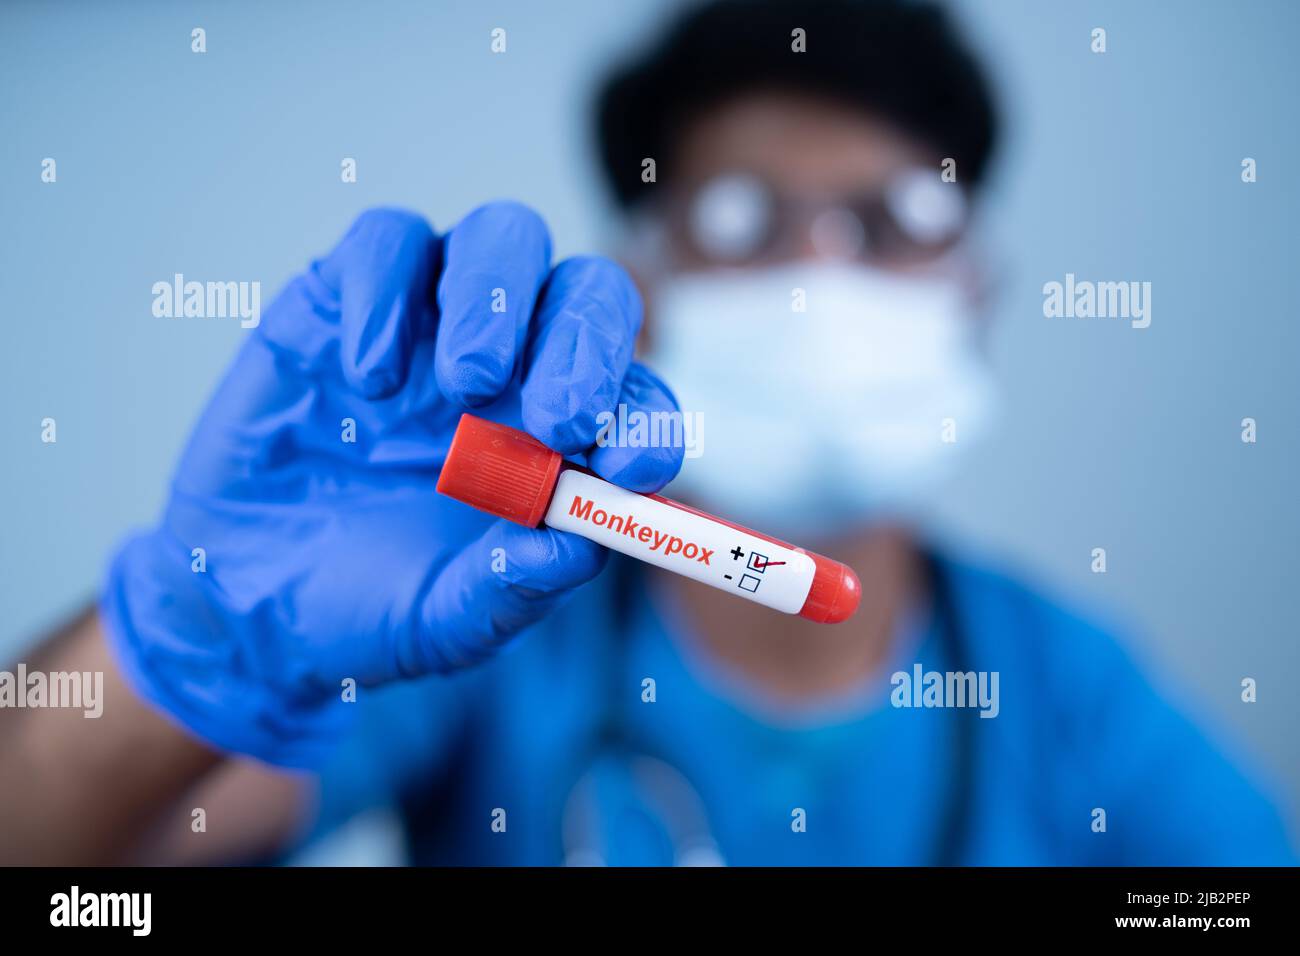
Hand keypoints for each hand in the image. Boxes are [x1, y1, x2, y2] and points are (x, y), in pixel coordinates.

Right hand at [101, 204, 681, 767]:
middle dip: (586, 344)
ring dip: (499, 298)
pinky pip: (388, 242)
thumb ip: (512, 587)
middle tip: (555, 417)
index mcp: (562, 443)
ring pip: (503, 236)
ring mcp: (433, 322)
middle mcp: (514, 366)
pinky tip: (369, 380)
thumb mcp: (446, 621)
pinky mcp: (348, 297)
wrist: (242, 597)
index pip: (638, 401)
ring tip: (462, 386)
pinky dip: (388, 292)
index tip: (623, 469)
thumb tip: (583, 544)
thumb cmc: (365, 607)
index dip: (646, 424)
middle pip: (589, 295)